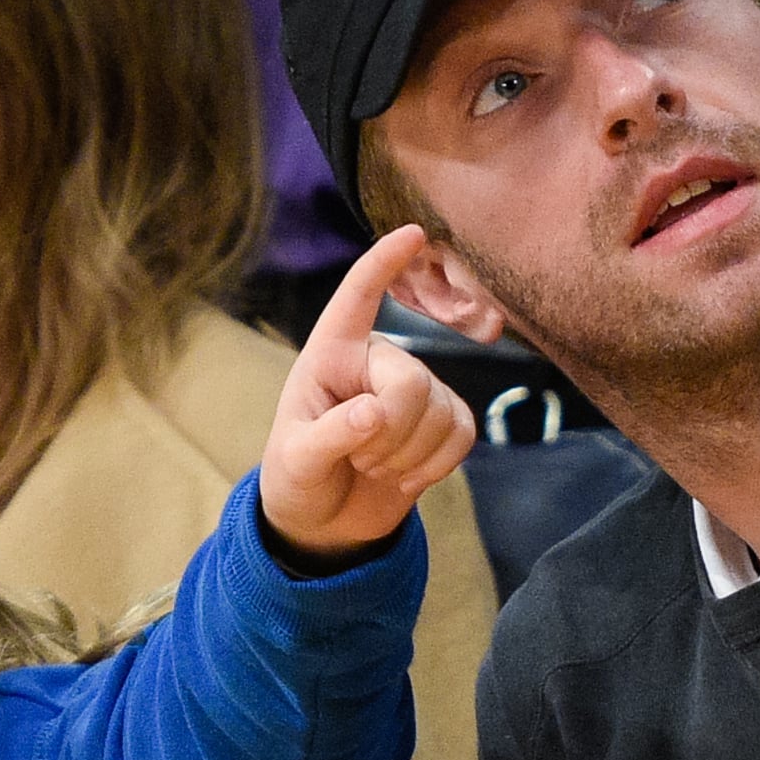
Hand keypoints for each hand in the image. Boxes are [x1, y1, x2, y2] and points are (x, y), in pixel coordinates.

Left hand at [260, 224, 476, 562]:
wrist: (326, 524)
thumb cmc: (298, 479)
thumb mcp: (295, 461)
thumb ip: (329, 435)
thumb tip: (375, 414)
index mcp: (331, 353)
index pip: (359, 297)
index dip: (384, 264)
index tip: (414, 234)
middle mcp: (377, 361)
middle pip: (412, 382)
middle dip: (391, 432)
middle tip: (360, 458)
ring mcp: (415, 390)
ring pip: (440, 412)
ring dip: (407, 456)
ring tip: (373, 467)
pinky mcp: (443, 422)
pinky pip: (463, 433)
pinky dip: (437, 465)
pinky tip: (406, 477)